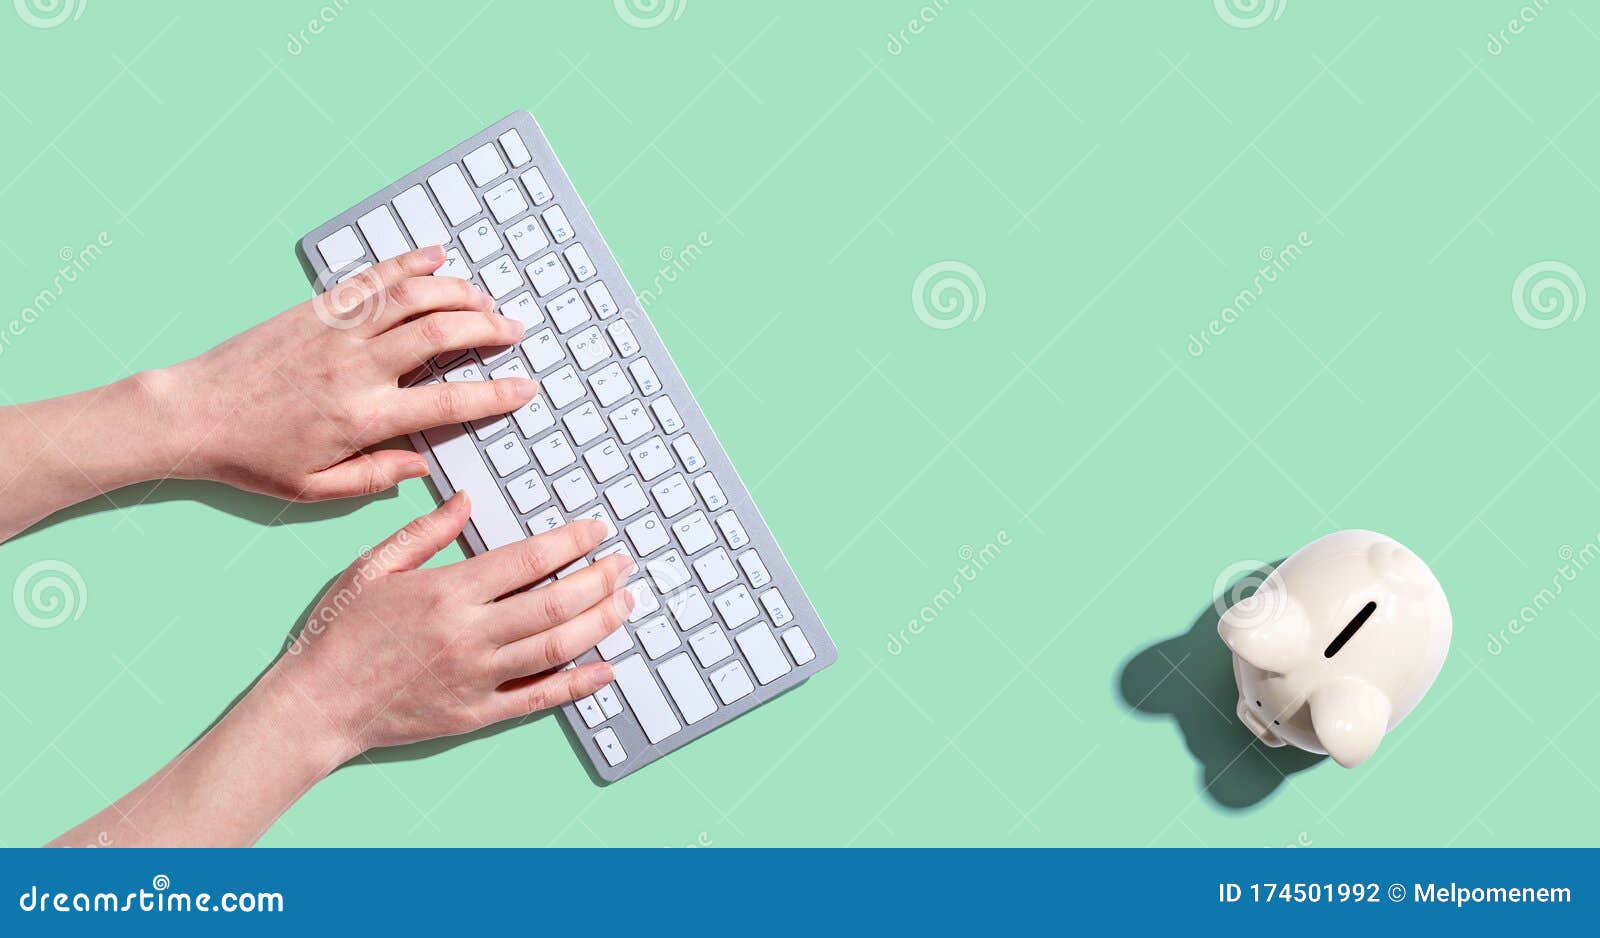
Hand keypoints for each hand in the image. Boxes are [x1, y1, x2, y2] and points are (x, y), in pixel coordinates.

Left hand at [150, 245, 534, 500]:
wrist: (191, 413)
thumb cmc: (251, 456)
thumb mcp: (317, 488)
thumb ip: (378, 477)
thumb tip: (424, 465)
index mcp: (365, 417)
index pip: (450, 402)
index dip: (497, 395)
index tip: (524, 390)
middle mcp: (358, 368)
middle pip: (443, 333)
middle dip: (489, 328)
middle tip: (514, 331)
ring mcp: (337, 331)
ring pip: (414, 296)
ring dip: (458, 292)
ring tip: (484, 298)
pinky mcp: (316, 309)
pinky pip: (372, 278)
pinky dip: (408, 263)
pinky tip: (435, 257)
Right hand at [270, 493, 632, 755]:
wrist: (316, 704)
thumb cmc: (339, 633)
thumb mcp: (372, 568)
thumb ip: (424, 533)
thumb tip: (465, 500)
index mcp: (446, 592)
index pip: (527, 561)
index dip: (571, 542)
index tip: (597, 530)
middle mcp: (468, 634)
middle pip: (554, 604)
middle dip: (599, 580)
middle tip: (626, 564)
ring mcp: (476, 677)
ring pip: (556, 648)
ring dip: (600, 623)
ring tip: (627, 603)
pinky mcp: (476, 713)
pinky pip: (539, 698)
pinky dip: (578, 685)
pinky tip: (607, 669)